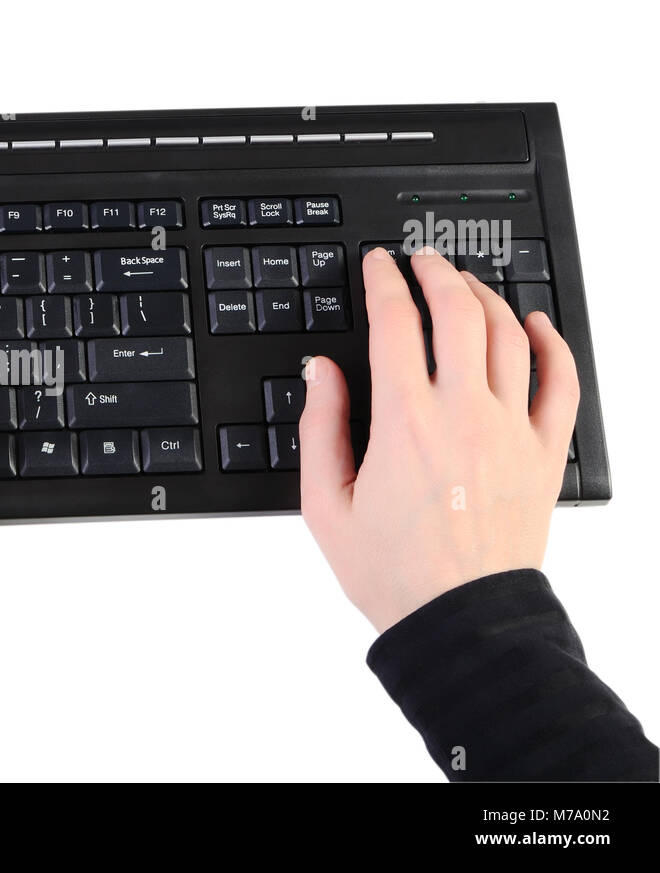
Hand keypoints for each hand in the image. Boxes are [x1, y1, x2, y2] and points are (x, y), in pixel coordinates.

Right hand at [299, 248, 578, 631]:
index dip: (383, 282)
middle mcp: (462, 415)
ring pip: (509, 334)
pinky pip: (561, 381)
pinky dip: (552, 342)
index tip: (377, 265)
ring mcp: (510, 430)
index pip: (395, 323)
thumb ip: (319, 428)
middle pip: (458, 312)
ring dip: (485, 296)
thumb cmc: (393, 572)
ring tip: (465, 283)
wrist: (459, 619)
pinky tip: (536, 324)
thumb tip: (319, 372)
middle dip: (436, 273)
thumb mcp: (324, 504)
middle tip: (421, 260)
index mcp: (403, 423)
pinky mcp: (543, 454)